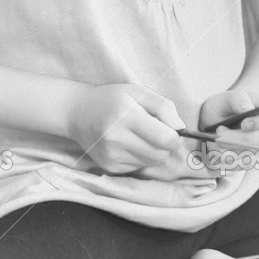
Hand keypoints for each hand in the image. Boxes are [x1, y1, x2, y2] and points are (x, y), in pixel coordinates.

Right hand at [67, 83, 186, 173]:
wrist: (77, 113)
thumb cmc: (113, 99)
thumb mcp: (139, 92)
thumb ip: (164, 107)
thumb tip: (180, 128)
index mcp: (126, 116)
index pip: (164, 138)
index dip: (176, 137)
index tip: (174, 131)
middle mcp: (116, 138)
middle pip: (160, 154)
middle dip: (166, 145)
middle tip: (158, 132)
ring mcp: (111, 155)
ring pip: (151, 162)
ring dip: (154, 151)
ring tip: (141, 136)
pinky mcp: (109, 166)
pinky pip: (139, 167)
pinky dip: (141, 157)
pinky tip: (129, 144)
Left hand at [196, 89, 258, 170]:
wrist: (211, 123)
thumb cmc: (222, 107)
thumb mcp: (227, 98)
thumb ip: (239, 100)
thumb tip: (247, 109)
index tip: (244, 123)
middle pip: (256, 141)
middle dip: (233, 138)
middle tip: (219, 130)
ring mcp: (258, 149)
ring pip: (243, 157)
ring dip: (223, 148)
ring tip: (214, 138)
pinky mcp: (247, 162)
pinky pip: (234, 166)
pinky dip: (219, 157)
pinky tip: (214, 148)